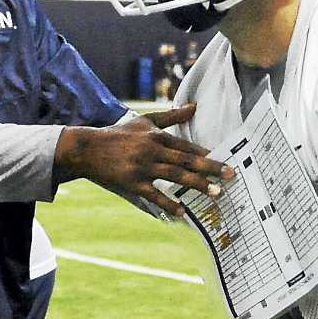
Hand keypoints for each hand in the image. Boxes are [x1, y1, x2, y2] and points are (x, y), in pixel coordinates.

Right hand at [53, 104, 231, 218]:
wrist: (87, 148)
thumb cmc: (118, 134)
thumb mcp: (145, 120)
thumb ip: (171, 116)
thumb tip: (194, 107)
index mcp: (157, 136)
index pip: (187, 147)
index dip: (207, 155)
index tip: (225, 160)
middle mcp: (152, 151)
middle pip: (186, 161)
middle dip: (210, 168)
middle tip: (230, 175)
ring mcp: (142, 168)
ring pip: (175, 176)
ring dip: (197, 185)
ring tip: (215, 193)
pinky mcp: (132, 183)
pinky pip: (154, 195)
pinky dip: (169, 204)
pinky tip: (183, 212)